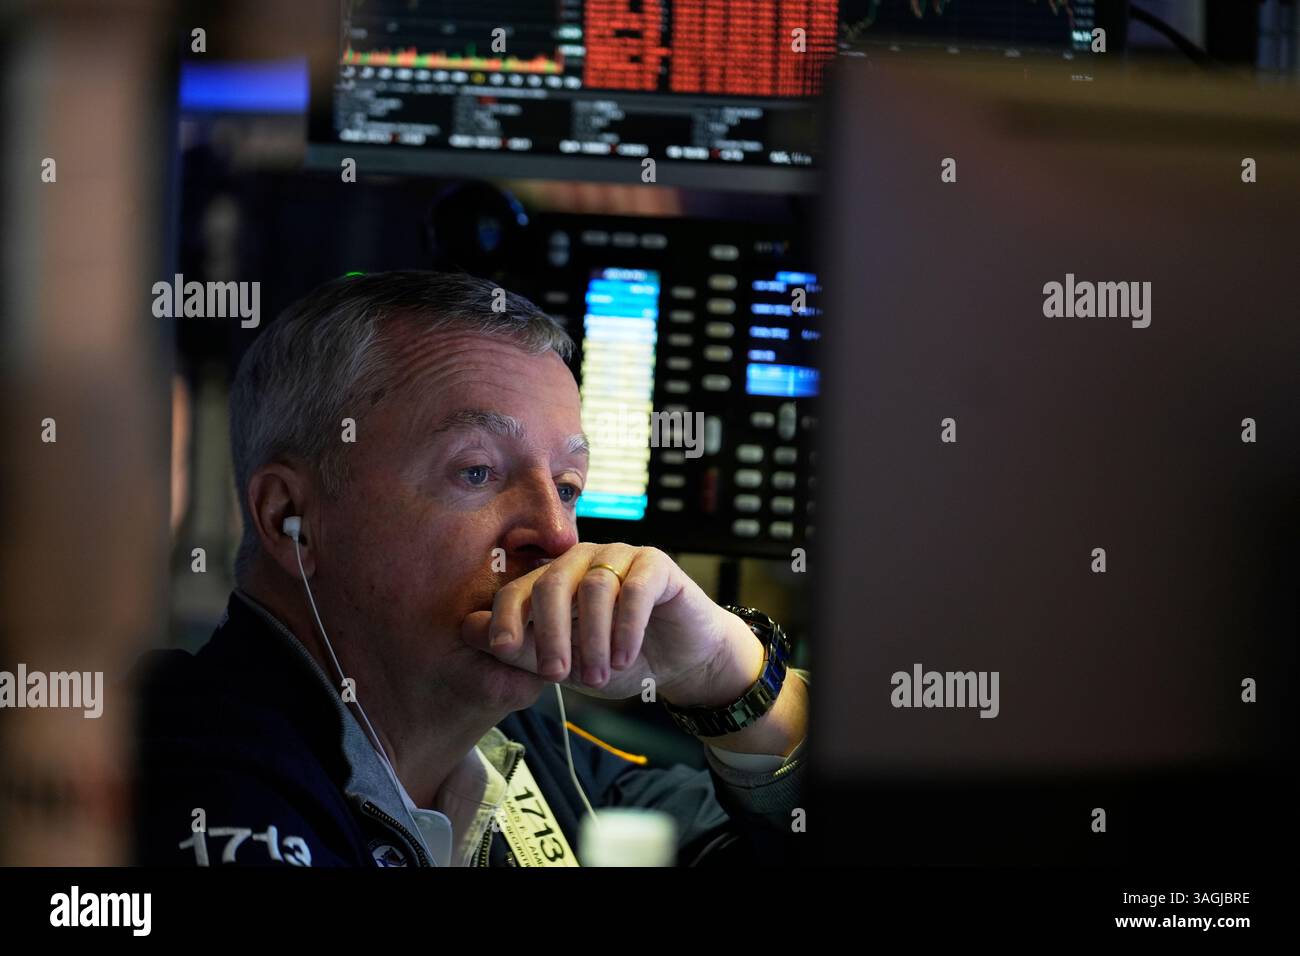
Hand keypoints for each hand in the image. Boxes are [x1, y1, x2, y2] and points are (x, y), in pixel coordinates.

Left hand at [459, 543, 762, 704]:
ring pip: (593, 588)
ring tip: (598, 676)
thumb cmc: (617, 661)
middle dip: (549, 632)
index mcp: (552, 580)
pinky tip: (624, 656)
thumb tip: (469, 630)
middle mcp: (582, 560)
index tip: (500, 649)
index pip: (519, 588)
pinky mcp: (656, 564)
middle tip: (555, 675)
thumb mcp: (568, 665)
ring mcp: (620, 557)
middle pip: (552, 583)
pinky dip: (626, 625)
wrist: (681, 662)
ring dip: (593, 638)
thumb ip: (523, 649)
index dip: (505, 615)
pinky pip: (634, 587)